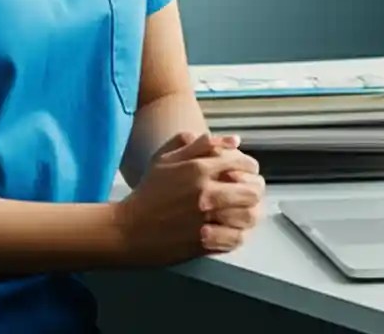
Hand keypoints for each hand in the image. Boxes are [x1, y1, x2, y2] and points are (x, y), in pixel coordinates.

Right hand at [114, 132, 264, 265]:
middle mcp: (205, 193)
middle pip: (253, 190)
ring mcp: (206, 219)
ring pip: (249, 216)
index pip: (243, 162)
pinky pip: (237, 238)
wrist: (128, 229)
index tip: (247, 171)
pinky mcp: (204, 242)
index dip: (250, 166)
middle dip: (255, 190)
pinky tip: (231, 230)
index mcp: (198, 168)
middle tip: (250, 192)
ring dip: (250, 213)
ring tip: (244, 212)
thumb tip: (233, 140)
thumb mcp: (166, 159)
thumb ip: (199, 144)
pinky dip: (238, 234)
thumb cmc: (148, 193)